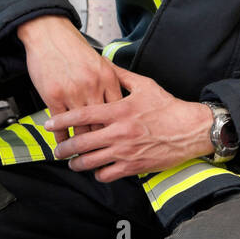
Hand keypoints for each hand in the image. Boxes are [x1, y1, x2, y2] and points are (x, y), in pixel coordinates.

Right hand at [17, 15, 123, 144]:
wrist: (50, 34)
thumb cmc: (74, 48)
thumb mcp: (100, 62)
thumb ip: (111, 81)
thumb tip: (119, 101)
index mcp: (108, 78)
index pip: (118, 111)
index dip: (119, 128)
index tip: (122, 141)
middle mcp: (93, 87)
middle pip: (102, 122)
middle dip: (103, 142)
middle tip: (104, 155)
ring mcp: (73, 93)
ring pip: (81, 127)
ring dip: (82, 145)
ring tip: (82, 156)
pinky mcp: (54, 96)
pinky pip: (60, 123)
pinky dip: (62, 136)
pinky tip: (62, 143)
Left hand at [46, 64, 216, 182]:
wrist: (191, 129)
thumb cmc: (169, 108)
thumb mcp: (145, 85)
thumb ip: (121, 77)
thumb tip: (105, 64)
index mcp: (120, 110)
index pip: (82, 115)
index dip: (61, 120)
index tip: (49, 123)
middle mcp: (120, 132)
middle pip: (80, 142)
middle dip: (63, 148)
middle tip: (58, 149)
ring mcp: (126, 151)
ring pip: (90, 162)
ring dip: (76, 163)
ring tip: (73, 162)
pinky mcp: (134, 166)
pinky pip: (106, 174)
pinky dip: (98, 173)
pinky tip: (97, 169)